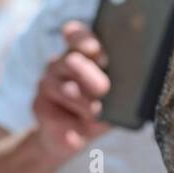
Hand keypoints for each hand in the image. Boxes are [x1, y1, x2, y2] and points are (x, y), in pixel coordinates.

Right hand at [32, 22, 112, 161]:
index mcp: (79, 53)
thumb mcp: (115, 98)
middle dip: (92, 77)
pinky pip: (58, 115)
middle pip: (72, 60)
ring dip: (86, 105)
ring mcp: (47, 83)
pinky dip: (73, 125)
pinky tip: (78, 127)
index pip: (75, 33)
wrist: (71, 139)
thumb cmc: (98, 113)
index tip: (102, 57)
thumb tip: (134, 86)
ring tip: (95, 114)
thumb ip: (122, 87)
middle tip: (103, 90)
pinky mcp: (39, 106)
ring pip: (68, 89)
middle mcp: (60, 64)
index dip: (85, 40)